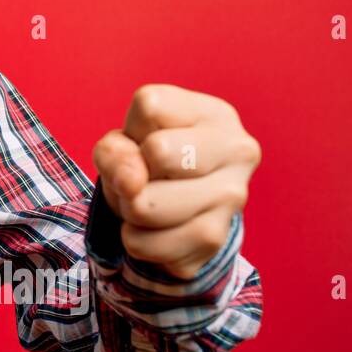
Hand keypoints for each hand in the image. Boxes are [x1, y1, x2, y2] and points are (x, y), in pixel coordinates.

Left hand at [92, 84, 261, 279]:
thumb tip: (132, 184)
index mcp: (215, 114)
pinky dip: (136, 240)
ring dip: (128, 210)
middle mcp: (236, 150)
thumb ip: (115, 151)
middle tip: (146, 177)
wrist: (175, 212)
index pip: (150, 106)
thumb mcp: (121, 143)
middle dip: (131, 169)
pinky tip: (157, 229)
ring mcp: (233, 197)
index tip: (146, 141)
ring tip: (148, 202)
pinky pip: (148, 245)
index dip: (132, 128)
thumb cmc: (147, 163)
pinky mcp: (216, 240)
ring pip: (146, 207)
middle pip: (158, 152)